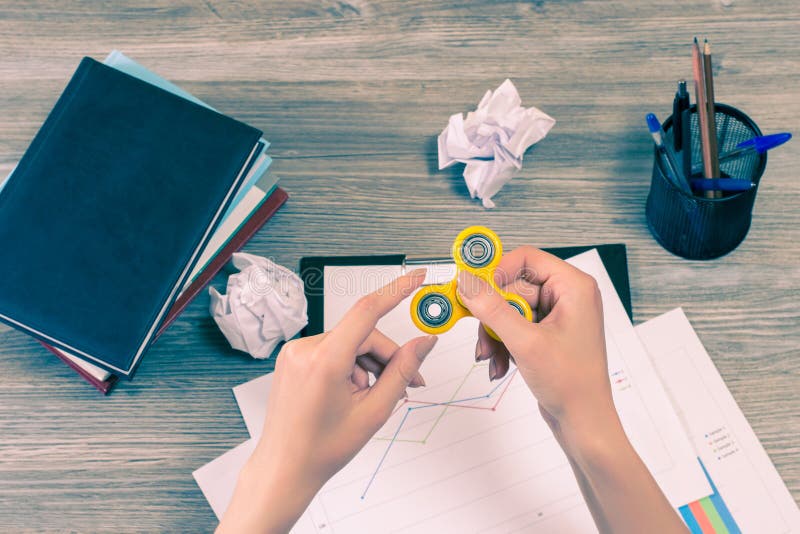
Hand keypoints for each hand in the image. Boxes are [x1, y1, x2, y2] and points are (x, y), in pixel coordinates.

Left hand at [218, 269, 437, 533]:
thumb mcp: (374, 411)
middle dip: (388, 357)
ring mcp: (295, 352)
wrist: (284, 469)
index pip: (367, 310)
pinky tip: (354, 394)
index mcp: (325, 361)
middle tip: (410, 385)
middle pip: (363, 335)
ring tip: (374, 399)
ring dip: (368, 365)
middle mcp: (305, 349)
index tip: (416, 277)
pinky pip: (332, 350)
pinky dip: (350, 366)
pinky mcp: (292, 358)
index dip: (396, 290)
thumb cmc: (323, 449)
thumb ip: (403, 371)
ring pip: (349, 344)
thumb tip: (426, 342)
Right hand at [457, 247, 686, 533]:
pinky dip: (503, 343)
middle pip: (513, 286)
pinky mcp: (548, 333)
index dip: (496, 271)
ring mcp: (558, 315)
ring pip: (509, 308)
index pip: (525, 257)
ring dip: (494, 332)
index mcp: (573, 287)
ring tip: (489, 357)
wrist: (584, 422)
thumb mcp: (525, 342)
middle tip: (479, 335)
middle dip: (492, 314)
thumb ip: (493, 308)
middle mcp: (567, 295)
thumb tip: (468, 281)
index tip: (472, 290)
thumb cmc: (571, 384)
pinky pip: (515, 325)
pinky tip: (499, 364)